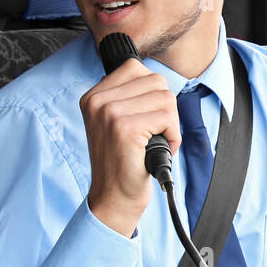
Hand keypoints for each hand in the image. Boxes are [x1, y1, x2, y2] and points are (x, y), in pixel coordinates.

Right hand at [80, 58, 180, 236]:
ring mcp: (109, 112)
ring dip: (170, 124)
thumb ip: (128, 97)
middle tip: (154, 133)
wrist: (114, 198)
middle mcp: (97, 100)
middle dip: (165, 108)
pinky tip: (159, 150)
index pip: (136, 68)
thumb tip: (153, 77)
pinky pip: (168, 118)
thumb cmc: (123, 162)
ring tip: (155, 142)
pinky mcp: (124, 127)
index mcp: (93, 95)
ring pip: (165, 98)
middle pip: (156, 81)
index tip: (146, 119)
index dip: (153, 94)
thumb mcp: (115, 122)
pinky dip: (173, 137)